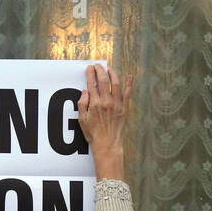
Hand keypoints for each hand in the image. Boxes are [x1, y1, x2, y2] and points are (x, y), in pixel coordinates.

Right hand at [78, 64, 132, 180]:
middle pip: (103, 80)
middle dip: (100, 70)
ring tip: (109, 69)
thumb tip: (85, 91)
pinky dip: (129, 84)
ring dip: (112, 74)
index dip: (90, 73)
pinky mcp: (124, 108)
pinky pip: (128, 93)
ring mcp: (117, 104)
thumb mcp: (82, 120)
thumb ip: (82, 103)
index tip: (89, 68)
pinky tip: (129, 76)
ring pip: (116, 83)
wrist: (107, 144)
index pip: (92, 83)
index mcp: (95, 104)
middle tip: (97, 65)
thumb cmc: (93, 134)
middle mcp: (106, 102)